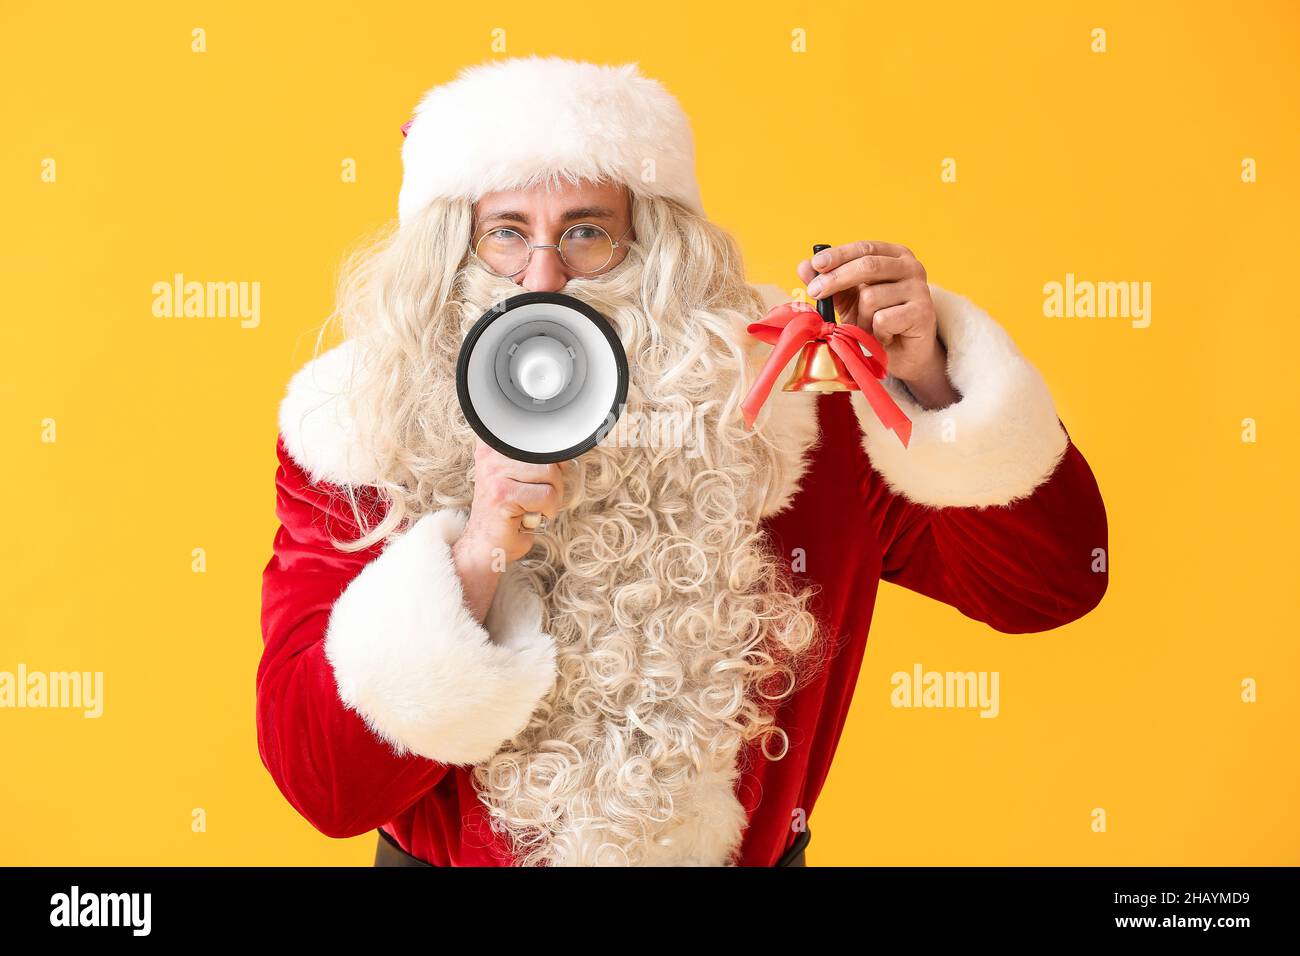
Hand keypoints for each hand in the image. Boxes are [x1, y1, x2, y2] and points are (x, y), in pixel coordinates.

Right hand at [452, 438, 568, 624]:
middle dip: (554, 482)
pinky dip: (548, 510)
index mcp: (494, 444)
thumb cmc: (507, 513)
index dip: (550, 459)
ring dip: (552, 497)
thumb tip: (565, 453)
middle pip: (549, 457)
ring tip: (533, 507)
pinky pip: (547, 496)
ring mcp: (495, 473)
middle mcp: (491, 453)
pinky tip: (531, 517)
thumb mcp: (519, 478)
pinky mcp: (503, 494)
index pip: (539, 438)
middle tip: (538, 499)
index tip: (540, 478)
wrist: (485, 545)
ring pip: (551, 474)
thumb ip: (536, 459)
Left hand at [797, 240, 958, 408]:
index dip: (838, 255)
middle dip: (836, 279)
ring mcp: (920, 289)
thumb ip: (828, 281)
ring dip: (860, 318)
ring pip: (872, 297)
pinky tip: (884, 336)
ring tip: (867, 328)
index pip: (864, 247)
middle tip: (814, 293)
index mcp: (895, 255)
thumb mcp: (848, 299)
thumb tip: (803, 266)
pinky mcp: (923, 313)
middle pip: (868, 266)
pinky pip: (883, 319)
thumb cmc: (876, 321)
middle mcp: (911, 267)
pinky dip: (875, 332)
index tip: (816, 265)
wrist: (904, 354)